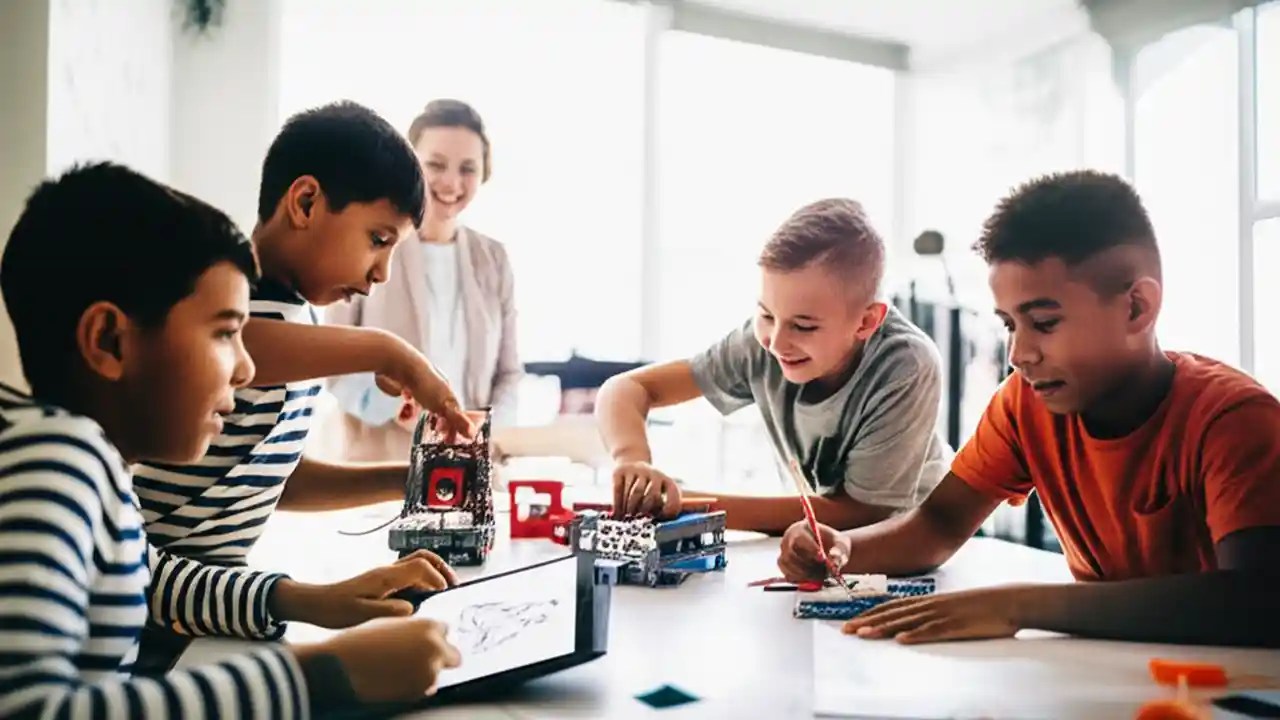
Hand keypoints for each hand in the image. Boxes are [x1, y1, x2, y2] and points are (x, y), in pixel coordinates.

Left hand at [272, 550, 458, 628]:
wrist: (316, 604)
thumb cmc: (335, 610)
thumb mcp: (362, 615)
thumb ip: (389, 611)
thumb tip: (413, 608)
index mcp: (386, 576)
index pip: (421, 565)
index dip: (437, 577)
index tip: (445, 593)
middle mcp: (388, 571)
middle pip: (423, 556)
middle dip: (442, 568)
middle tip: (453, 586)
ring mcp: (386, 574)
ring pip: (418, 562)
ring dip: (435, 572)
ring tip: (444, 591)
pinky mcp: (384, 581)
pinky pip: (410, 573)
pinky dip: (424, 580)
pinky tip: (424, 597)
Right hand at [297, 617, 460, 701]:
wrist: (341, 667)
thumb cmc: (360, 641)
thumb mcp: (390, 623)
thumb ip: (412, 628)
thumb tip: (423, 634)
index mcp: (428, 626)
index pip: (445, 630)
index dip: (432, 636)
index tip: (422, 641)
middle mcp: (435, 648)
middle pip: (452, 654)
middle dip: (439, 656)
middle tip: (418, 659)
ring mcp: (429, 672)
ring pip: (438, 673)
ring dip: (426, 672)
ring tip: (399, 669)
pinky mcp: (420, 691)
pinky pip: (426, 688)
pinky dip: (417, 685)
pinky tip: (396, 679)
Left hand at [375, 341, 474, 440]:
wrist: (398, 364)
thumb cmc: (424, 383)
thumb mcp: (443, 405)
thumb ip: (457, 421)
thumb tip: (472, 434)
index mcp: (446, 389)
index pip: (454, 410)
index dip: (454, 426)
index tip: (450, 440)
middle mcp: (433, 386)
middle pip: (438, 407)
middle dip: (436, 421)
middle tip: (433, 434)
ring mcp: (417, 386)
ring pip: (421, 404)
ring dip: (418, 414)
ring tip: (413, 421)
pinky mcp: (402, 385)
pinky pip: (406, 401)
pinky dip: (405, 409)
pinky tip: (402, 412)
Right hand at [611, 460, 680, 517]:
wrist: (630, 463)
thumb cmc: (648, 489)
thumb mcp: (660, 495)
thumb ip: (668, 507)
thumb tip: (674, 518)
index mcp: (667, 481)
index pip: (673, 495)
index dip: (668, 510)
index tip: (658, 518)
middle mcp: (654, 473)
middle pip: (653, 495)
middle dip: (645, 509)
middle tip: (637, 518)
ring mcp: (637, 470)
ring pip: (635, 493)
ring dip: (631, 508)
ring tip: (627, 517)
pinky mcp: (620, 471)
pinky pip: (619, 489)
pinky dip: (618, 504)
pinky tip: (617, 514)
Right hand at [777, 519, 850, 581]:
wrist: (831, 552)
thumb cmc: (834, 545)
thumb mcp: (841, 545)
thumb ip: (839, 551)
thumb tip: (834, 561)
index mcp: (801, 528)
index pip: (800, 537)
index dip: (810, 548)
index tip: (822, 558)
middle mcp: (788, 539)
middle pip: (790, 553)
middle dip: (806, 565)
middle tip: (822, 572)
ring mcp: (784, 553)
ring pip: (787, 566)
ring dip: (804, 573)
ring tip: (820, 575)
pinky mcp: (784, 566)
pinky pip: (788, 575)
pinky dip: (800, 579)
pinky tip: (812, 578)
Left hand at [841, 586, 1024, 643]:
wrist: (1009, 601)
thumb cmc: (979, 606)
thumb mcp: (949, 606)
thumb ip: (930, 613)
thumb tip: (909, 624)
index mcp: (927, 600)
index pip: (891, 607)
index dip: (869, 614)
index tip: (850, 622)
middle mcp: (930, 605)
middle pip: (892, 614)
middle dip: (867, 621)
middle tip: (845, 630)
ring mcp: (943, 615)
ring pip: (906, 622)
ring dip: (883, 628)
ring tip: (863, 634)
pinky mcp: (957, 626)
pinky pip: (933, 631)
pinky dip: (916, 635)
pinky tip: (901, 640)